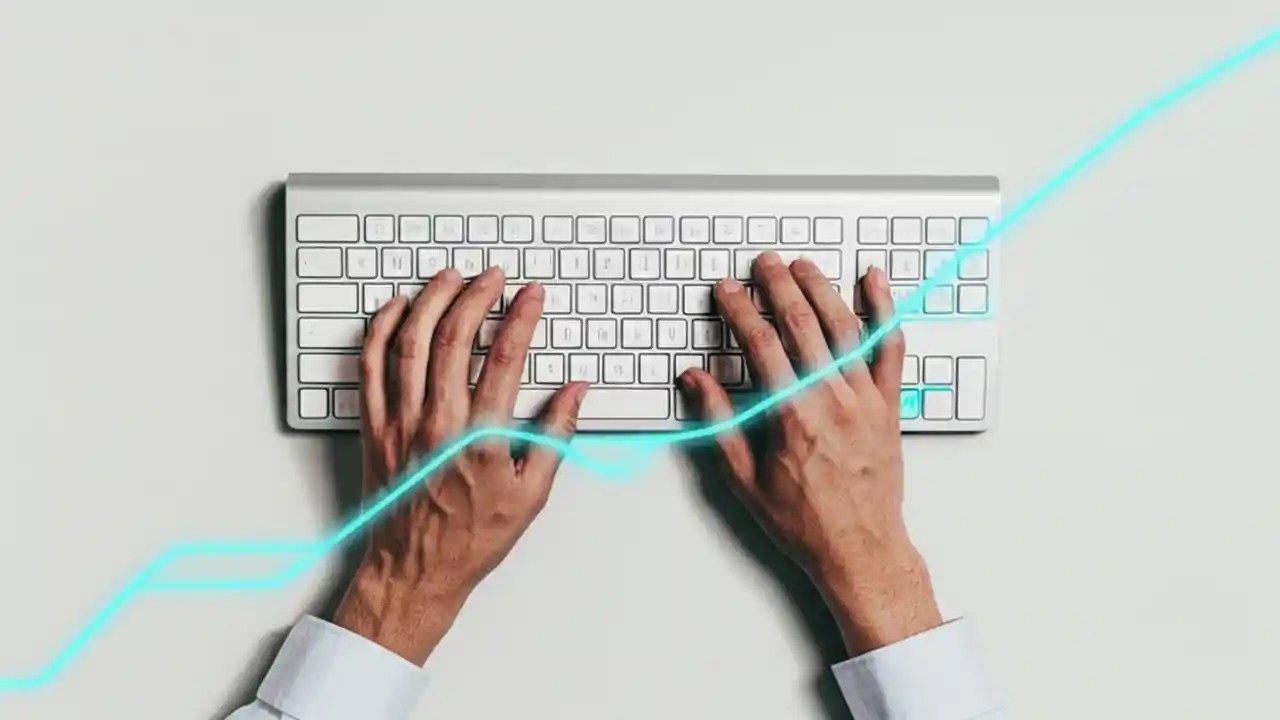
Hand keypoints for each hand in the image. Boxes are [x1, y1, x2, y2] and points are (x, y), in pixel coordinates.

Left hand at [333, 267, 586, 664]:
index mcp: (481, 437)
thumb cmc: (471, 539)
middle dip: (477, 296)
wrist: (415, 572)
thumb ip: (555, 435)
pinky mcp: (373, 428)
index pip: (506, 358)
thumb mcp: (531, 493)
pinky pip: (369, 367)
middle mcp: (437, 422)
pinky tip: (397, 309)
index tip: (532, 295)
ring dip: (431, 301)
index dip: (522, 318)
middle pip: (455, 338)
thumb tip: (575, 391)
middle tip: (492, 276)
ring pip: (410, 342)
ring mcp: (399, 422)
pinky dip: (380, 331)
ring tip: (449, 278)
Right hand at [679, 252, 941, 654]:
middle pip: (800, 323)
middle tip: (762, 263)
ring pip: (842, 326)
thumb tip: (696, 380)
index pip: (759, 344)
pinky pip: (890, 347)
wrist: (860, 548)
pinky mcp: (888, 404)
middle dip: (777, 285)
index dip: (739, 309)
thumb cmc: (803, 522)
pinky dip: (885, 310)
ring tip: (802, 265)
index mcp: (790, 415)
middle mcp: (829, 398)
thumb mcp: (744, 479)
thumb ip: (719, 423)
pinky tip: (875, 282)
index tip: (726, 290)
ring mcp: (863, 398)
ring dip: (820, 288)